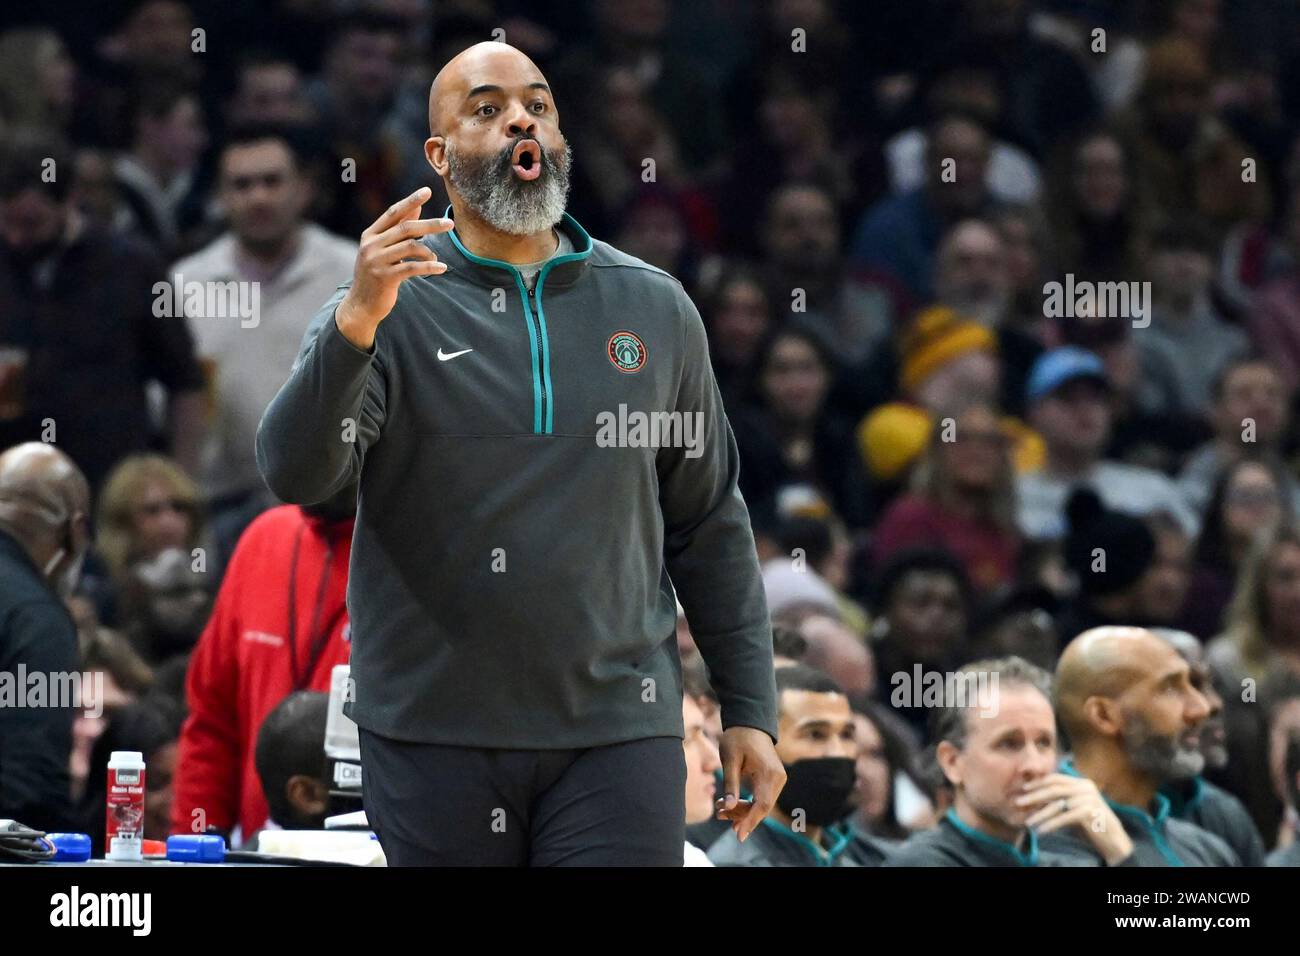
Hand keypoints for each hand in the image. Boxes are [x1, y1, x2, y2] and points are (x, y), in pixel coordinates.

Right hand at [335, 186, 454, 348]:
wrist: (361, 305)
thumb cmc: (376, 274)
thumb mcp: (383, 249)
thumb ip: (398, 229)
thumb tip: (417, 206)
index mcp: (370, 235)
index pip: (393, 213)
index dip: (411, 201)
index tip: (428, 191)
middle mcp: (371, 245)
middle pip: (406, 228)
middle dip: (430, 225)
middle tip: (450, 223)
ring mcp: (377, 261)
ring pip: (411, 246)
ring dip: (429, 251)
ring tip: (436, 259)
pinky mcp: (385, 278)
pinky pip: (413, 268)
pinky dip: (430, 267)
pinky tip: (441, 268)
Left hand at [715, 726, 785, 842]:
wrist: (750, 723)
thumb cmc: (738, 738)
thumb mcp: (729, 759)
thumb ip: (730, 784)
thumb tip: (729, 807)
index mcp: (769, 773)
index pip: (762, 805)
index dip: (750, 821)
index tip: (738, 835)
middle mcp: (778, 779)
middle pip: (762, 808)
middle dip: (742, 816)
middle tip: (719, 815)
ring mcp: (778, 780)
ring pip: (762, 805)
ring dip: (743, 810)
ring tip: (721, 811)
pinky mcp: (773, 780)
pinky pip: (762, 798)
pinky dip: (748, 803)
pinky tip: (732, 805)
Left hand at [1016, 773, 1133, 864]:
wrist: (1113, 838)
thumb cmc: (1090, 822)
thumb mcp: (1073, 806)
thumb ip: (1059, 800)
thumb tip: (1033, 798)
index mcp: (1082, 782)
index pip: (1056, 778)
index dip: (1038, 782)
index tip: (1024, 788)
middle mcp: (1086, 787)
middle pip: (1054, 789)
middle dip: (1034, 796)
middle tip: (1019, 802)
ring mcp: (1089, 799)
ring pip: (1058, 805)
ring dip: (1040, 814)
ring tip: (1028, 822)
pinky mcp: (1090, 813)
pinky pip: (1065, 818)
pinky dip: (1051, 824)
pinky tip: (1041, 831)